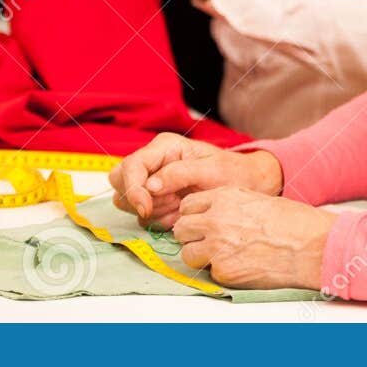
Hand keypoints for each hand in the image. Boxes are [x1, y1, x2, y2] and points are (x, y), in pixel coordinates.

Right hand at [110, 132, 283, 228]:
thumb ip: (180, 174)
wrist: (246, 185)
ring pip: (127, 201)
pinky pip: (143, 215)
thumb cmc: (232, 173)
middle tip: (170, 204)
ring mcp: (152, 180)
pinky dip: (159, 219)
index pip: (130, 166)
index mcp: (164, 147)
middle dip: (139, 199)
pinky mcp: (156, 198)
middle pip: (120, 182)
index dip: (133, 189)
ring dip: (151, 211)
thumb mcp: (212, 170)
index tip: (147, 207)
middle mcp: (153, 162)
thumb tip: (150, 185)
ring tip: (179, 207)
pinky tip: (179, 213)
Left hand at [173, 187, 333, 290]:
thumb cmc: (292, 222)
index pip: (188, 206)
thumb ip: (228, 206)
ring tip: (221, 256)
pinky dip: (221, 271)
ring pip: (187, 253)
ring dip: (200, 256)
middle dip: (190, 236)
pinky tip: (240, 265)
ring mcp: (217, 247)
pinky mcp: (223, 271)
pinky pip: (209, 272)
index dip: (193, 216)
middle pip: (181, 229)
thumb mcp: (256, 200)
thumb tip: (211, 216)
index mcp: (224, 197)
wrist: (310, 245)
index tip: (200, 223)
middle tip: (205, 242)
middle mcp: (215, 219)